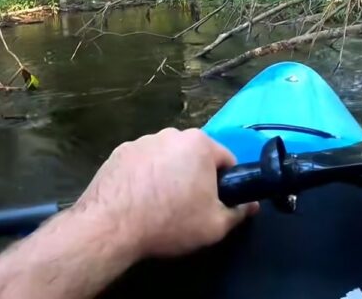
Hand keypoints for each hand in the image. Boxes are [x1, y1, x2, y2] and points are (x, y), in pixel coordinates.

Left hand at [73, 128, 258, 257]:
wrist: (110, 228)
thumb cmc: (169, 222)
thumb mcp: (215, 226)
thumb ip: (239, 212)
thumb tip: (251, 205)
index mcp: (199, 144)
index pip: (226, 160)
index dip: (227, 183)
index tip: (217, 203)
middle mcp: (171, 134)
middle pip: (195, 156)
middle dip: (196, 177)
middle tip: (190, 207)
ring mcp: (142, 141)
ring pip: (168, 158)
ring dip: (170, 175)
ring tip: (160, 205)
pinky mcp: (119, 152)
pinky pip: (143, 163)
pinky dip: (145, 177)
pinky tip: (139, 200)